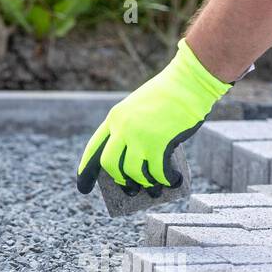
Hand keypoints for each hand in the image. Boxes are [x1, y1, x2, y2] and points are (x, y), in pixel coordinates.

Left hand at [76, 39, 230, 196]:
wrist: (188, 83)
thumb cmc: (168, 95)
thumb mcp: (138, 107)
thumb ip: (131, 128)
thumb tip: (135, 163)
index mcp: (115, 117)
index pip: (94, 148)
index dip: (86, 170)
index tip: (83, 188)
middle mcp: (122, 128)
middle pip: (109, 165)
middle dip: (119, 181)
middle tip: (129, 188)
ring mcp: (139, 136)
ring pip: (133, 172)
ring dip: (145, 184)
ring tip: (156, 188)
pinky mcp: (159, 143)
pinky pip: (157, 172)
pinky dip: (165, 180)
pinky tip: (173, 180)